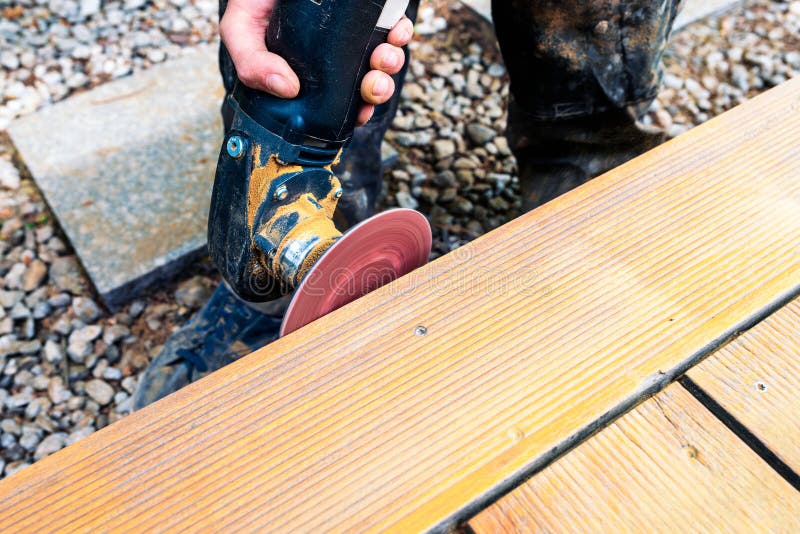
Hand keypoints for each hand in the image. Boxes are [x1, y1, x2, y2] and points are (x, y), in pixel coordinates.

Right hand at [219, 0, 413, 125]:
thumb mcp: (240, 31)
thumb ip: (252, 64)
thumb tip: (288, 90)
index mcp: (309, 72)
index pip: (338, 101)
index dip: (354, 111)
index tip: (360, 113)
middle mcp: (334, 55)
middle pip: (368, 83)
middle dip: (377, 90)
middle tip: (372, 84)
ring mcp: (354, 32)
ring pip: (385, 58)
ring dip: (391, 64)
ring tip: (383, 58)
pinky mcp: (367, 9)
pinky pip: (395, 26)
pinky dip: (401, 34)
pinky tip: (394, 33)